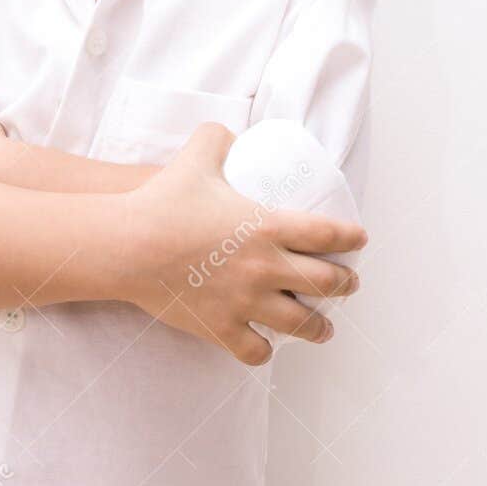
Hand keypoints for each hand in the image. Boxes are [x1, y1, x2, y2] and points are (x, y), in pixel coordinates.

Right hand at [115, 122, 366, 364]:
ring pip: (300, 324)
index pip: (328, 234)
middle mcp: (265, 267)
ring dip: (319, 328)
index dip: (350, 238)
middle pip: (326, 283)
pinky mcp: (221, 328)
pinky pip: (256, 351)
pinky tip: (268, 346)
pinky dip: (265, 351)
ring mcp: (245, 302)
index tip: (359, 240)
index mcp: (268, 227)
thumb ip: (217, 140)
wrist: (127, 247)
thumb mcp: (195, 158)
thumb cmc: (162, 202)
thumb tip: (230, 134)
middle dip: (345, 285)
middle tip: (349, 283)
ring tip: (323, 329)